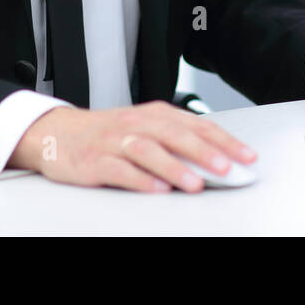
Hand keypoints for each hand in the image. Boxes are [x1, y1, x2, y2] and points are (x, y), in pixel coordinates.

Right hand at [7, 100, 256, 192]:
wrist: (57, 132)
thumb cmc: (107, 133)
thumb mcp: (144, 128)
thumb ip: (177, 141)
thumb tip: (218, 160)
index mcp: (154, 114)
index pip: (197, 124)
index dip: (224, 140)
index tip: (247, 157)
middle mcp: (137, 124)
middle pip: (175, 134)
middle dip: (204, 151)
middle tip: (226, 168)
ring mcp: (115, 141)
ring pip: (148, 150)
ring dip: (174, 167)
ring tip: (195, 183)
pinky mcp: (95, 161)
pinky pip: (120, 170)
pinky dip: (140, 179)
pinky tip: (156, 189)